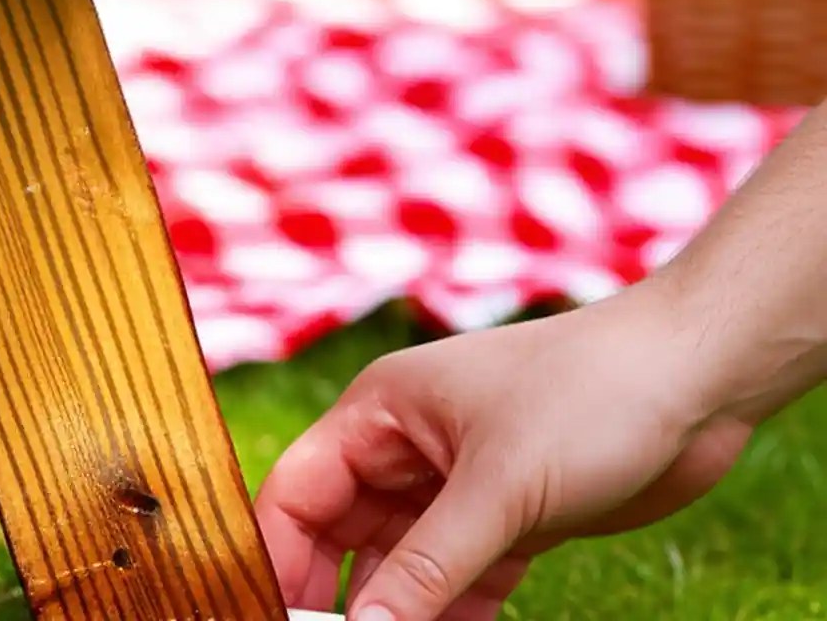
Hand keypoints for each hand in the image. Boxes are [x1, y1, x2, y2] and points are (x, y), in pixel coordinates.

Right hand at [254, 283, 755, 620]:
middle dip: (333, 596)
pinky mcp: (508, 520)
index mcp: (380, 413)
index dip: (277, 559)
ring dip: (398, 614)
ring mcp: (457, 487)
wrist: (701, 378)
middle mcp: (407, 449)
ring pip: (400, 566)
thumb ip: (426, 567)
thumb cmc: (593, 392)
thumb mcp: (498, 486)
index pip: (296, 492)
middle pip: (338, 536)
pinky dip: (451, 617)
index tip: (274, 617)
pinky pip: (458, 581)